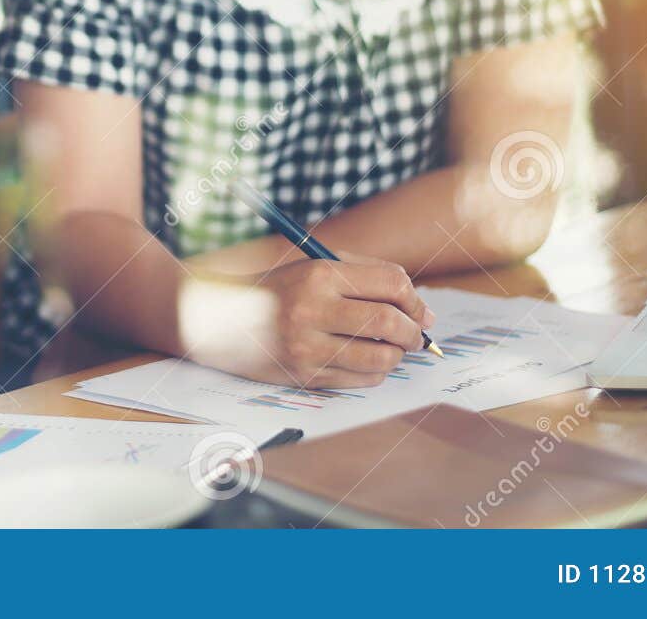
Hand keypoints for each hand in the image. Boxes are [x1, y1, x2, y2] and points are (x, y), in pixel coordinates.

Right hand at [236, 258, 434, 388]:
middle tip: (416, 335)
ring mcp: (307, 347)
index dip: (415, 300)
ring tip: (391, 347)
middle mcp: (313, 310)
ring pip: (380, 357)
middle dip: (414, 332)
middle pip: (389, 322)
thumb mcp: (317, 266)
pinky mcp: (304, 376)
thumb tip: (422, 310)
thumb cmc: (282, 289)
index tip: (421, 311)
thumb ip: (369, 276)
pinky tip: (366, 360)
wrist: (224, 319)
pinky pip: (360, 380)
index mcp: (320, 275)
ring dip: (396, 354)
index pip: (391, 284)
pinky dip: (375, 372)